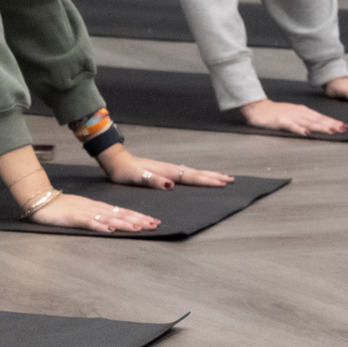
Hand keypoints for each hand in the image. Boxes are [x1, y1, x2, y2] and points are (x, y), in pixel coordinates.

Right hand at [29, 190, 160, 233]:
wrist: (42, 200)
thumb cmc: (62, 207)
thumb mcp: (83, 211)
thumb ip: (97, 217)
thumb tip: (113, 224)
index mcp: (98, 207)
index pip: (123, 212)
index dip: (139, 216)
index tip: (153, 221)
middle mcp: (95, 209)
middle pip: (120, 214)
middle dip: (139, 219)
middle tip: (154, 224)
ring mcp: (85, 213)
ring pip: (109, 218)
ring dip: (124, 223)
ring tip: (138, 227)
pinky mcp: (74, 218)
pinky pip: (89, 223)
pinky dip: (100, 226)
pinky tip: (109, 230)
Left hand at [100, 148, 233, 188]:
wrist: (116, 161)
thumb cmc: (125, 171)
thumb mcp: (137, 177)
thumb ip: (153, 180)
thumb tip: (171, 185)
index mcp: (167, 171)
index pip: (191, 177)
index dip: (207, 181)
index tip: (223, 183)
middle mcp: (170, 169)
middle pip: (196, 173)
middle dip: (213, 176)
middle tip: (231, 179)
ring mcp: (168, 169)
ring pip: (192, 172)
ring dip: (208, 175)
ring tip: (222, 177)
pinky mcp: (164, 171)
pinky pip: (186, 174)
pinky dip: (196, 175)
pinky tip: (198, 177)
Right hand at [238, 97, 347, 135]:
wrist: (258, 108)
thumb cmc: (275, 113)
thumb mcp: (291, 115)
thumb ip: (303, 121)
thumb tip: (315, 128)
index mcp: (301, 111)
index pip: (319, 116)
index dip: (331, 121)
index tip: (342, 125)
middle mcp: (298, 112)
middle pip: (317, 119)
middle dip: (330, 123)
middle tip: (342, 128)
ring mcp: (290, 116)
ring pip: (308, 122)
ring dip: (320, 126)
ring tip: (330, 130)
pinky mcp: (281, 121)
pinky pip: (291, 126)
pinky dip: (299, 129)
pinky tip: (306, 133)